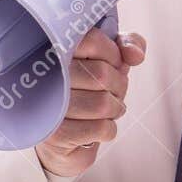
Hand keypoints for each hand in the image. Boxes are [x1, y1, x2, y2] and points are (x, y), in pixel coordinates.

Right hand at [35, 27, 145, 175]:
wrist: (62, 140)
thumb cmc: (86, 90)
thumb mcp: (108, 60)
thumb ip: (126, 45)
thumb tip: (136, 55)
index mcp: (55, 49)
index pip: (93, 41)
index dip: (113, 54)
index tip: (112, 63)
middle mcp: (46, 75)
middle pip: (102, 74)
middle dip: (118, 86)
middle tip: (110, 92)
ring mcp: (48, 106)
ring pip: (103, 104)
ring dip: (114, 109)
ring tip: (103, 110)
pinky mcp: (55, 135)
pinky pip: (101, 128)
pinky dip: (107, 130)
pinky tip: (94, 128)